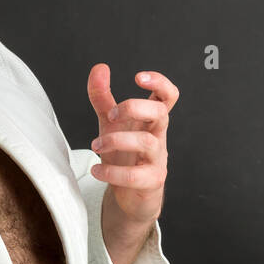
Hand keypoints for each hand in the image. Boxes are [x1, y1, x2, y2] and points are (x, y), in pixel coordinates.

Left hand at [86, 65, 177, 227]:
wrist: (131, 195)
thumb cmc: (125, 155)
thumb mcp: (111, 123)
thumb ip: (103, 97)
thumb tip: (99, 68)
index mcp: (151, 120)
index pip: (168, 96)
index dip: (159, 83)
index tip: (138, 77)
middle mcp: (158, 137)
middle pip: (160, 113)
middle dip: (133, 108)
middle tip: (110, 116)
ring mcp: (157, 160)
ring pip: (148, 143)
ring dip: (117, 140)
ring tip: (96, 145)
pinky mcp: (151, 182)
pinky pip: (136, 175)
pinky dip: (113, 172)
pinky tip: (97, 171)